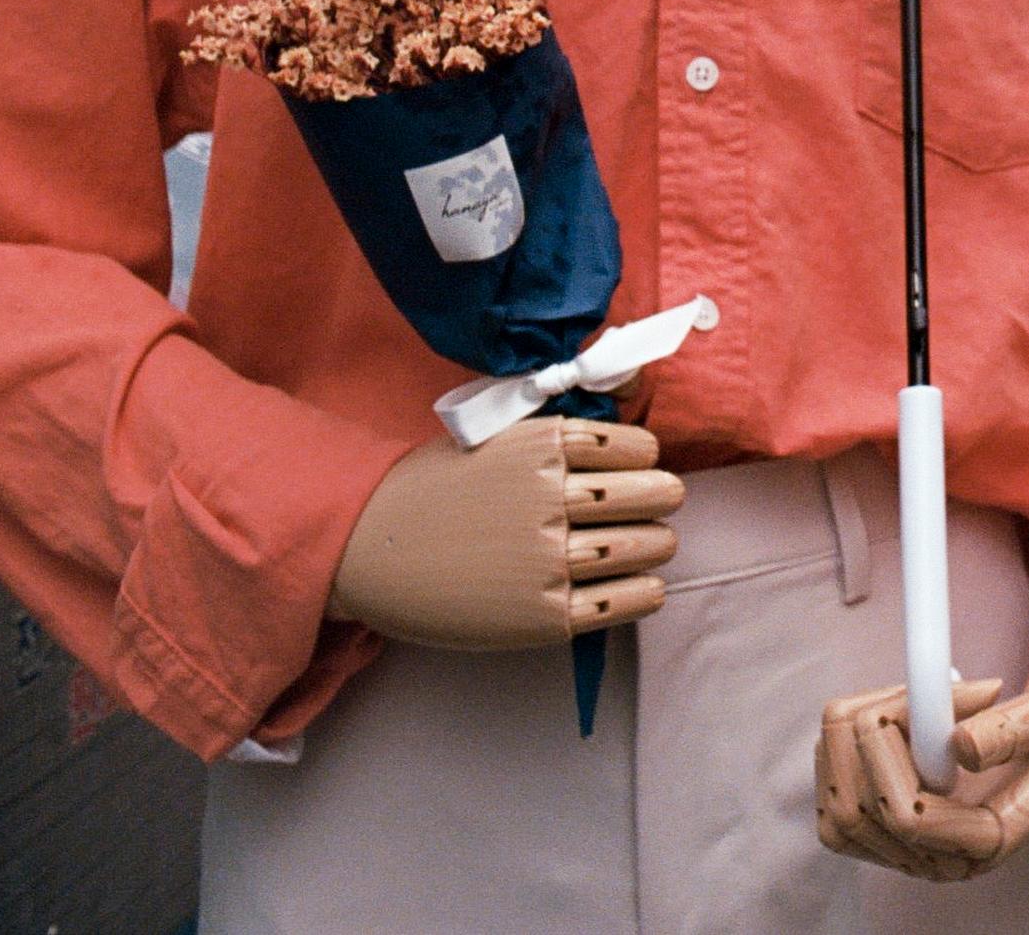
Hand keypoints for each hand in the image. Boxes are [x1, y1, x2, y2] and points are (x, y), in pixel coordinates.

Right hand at [328, 414, 681, 648]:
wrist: (369, 547)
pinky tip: (639, 584)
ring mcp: (549, 558)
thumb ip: (560, 431)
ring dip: (656, 544)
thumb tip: (631, 412)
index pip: (639, 448)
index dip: (644, 460)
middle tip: (653, 505)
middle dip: (660, 499)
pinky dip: (645, 590)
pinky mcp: (545, 615)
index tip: (636, 468)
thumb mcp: (497, 437)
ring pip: (650, 545)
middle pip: (655, 494)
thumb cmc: (436, 488)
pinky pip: (628, 600)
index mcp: (544, 445)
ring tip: (647, 544)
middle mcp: (552, 497)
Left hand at [814, 664, 1028, 880]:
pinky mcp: (901, 827)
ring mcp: (920, 847)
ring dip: (851, 736)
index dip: (890, 750)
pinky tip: (891, 715)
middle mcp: (949, 856)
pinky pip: (840, 797)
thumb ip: (1017, 727)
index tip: (918, 692)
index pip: (906, 816)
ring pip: (838, 806)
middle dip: (867, 731)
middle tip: (926, 684)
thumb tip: (962, 747)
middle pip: (857, 812)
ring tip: (913, 696)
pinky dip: (845, 748)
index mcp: (993, 838)